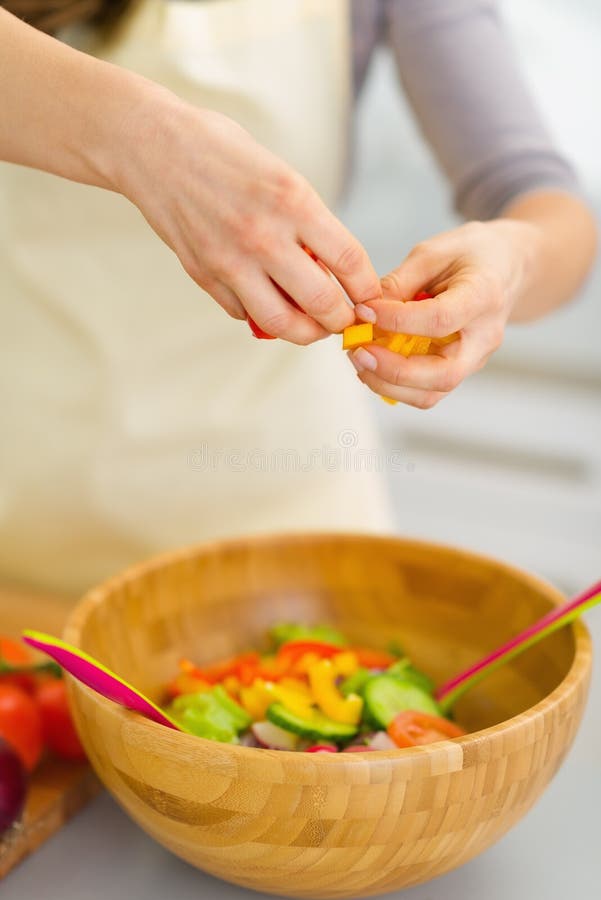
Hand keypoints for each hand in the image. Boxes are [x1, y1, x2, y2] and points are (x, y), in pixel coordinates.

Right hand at [116, 90, 380, 343]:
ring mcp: (231, 260)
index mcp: (293, 201)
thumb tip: (335, 268)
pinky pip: (242, 313)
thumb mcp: (281, 174)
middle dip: (342, 320)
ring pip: (281, 323)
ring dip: (304, 332)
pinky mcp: (204, 274)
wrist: (152, 146)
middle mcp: (264, 236)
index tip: (370, 297)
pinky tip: (266, 301)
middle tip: (345, 320)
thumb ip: (309, 221)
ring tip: (312, 326)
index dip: (368, 289)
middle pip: (322, 303)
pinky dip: (259, 315)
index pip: (350, 262)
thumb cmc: (223, 152)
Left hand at [347, 220, 541, 407]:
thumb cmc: (472, 254)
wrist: (508, 268)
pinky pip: (426, 391)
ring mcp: (475, 359)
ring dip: (388, 384)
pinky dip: (394, 384)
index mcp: (484, 296)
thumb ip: (400, 282)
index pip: (440, 320)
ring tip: (359, 358)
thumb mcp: (434, 252)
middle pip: (443, 374)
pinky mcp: (460, 369)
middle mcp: (484, 337)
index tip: (363, 311)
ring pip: (432, 393)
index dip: (396, 321)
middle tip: (358, 352)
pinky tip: (373, 364)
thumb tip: (365, 310)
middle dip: (393, 370)